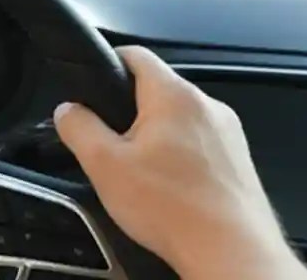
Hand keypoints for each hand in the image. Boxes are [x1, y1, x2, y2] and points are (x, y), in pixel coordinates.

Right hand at [54, 46, 306, 279]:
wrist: (230, 252)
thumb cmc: (174, 209)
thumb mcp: (104, 165)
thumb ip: (79, 128)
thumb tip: (67, 110)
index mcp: (174, 95)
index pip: (136, 54)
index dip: (110, 62)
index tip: (96, 81)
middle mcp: (207, 106)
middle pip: (158, 91)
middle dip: (131, 112)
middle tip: (113, 147)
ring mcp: (228, 133)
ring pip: (180, 120)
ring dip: (159, 138)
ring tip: (143, 176)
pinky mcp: (238, 160)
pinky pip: (201, 145)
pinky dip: (182, 159)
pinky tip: (171, 190)